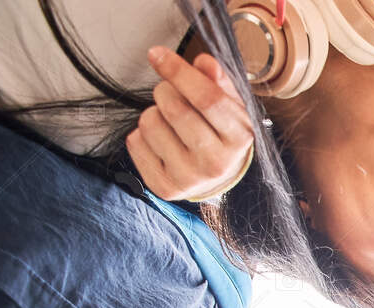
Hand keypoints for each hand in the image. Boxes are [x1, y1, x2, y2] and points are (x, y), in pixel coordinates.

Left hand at [127, 47, 254, 201]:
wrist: (216, 175)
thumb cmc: (220, 131)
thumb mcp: (228, 103)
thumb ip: (217, 80)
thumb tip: (204, 63)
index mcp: (238, 138)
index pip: (208, 99)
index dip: (179, 71)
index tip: (157, 54)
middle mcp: (216, 163)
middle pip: (175, 109)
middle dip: (165, 90)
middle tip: (171, 94)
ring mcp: (189, 178)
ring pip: (150, 122)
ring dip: (154, 113)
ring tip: (169, 123)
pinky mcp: (164, 186)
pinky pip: (135, 142)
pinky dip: (142, 134)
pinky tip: (161, 141)